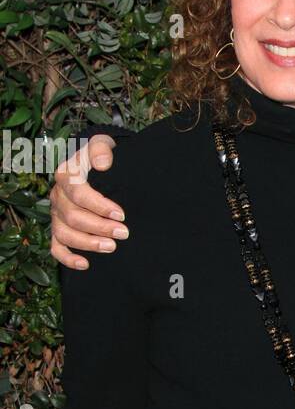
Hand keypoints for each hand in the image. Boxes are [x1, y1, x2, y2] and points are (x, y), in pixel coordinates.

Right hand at [50, 134, 127, 270]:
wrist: (98, 164)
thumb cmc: (102, 155)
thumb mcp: (103, 144)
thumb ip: (101, 149)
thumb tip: (102, 164)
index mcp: (66, 175)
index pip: (78, 193)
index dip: (99, 206)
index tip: (121, 214)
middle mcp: (58, 196)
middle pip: (73, 216)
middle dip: (99, 228)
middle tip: (124, 233)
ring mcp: (57, 214)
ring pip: (64, 234)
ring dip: (88, 243)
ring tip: (112, 247)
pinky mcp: (59, 228)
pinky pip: (56, 247)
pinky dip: (68, 258)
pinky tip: (85, 264)